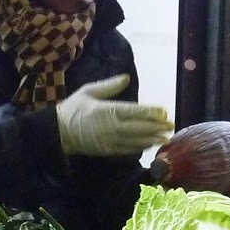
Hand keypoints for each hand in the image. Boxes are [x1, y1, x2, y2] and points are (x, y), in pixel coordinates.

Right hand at [56, 75, 173, 158]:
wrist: (58, 132)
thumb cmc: (73, 108)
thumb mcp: (88, 91)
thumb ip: (109, 85)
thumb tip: (127, 78)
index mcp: (109, 110)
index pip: (136, 111)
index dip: (152, 112)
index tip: (164, 112)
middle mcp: (113, 127)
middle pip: (141, 128)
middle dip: (158, 127)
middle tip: (171, 126)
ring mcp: (111, 141)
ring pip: (137, 141)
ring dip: (152, 139)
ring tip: (165, 137)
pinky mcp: (108, 151)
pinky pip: (128, 150)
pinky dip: (140, 147)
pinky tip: (149, 145)